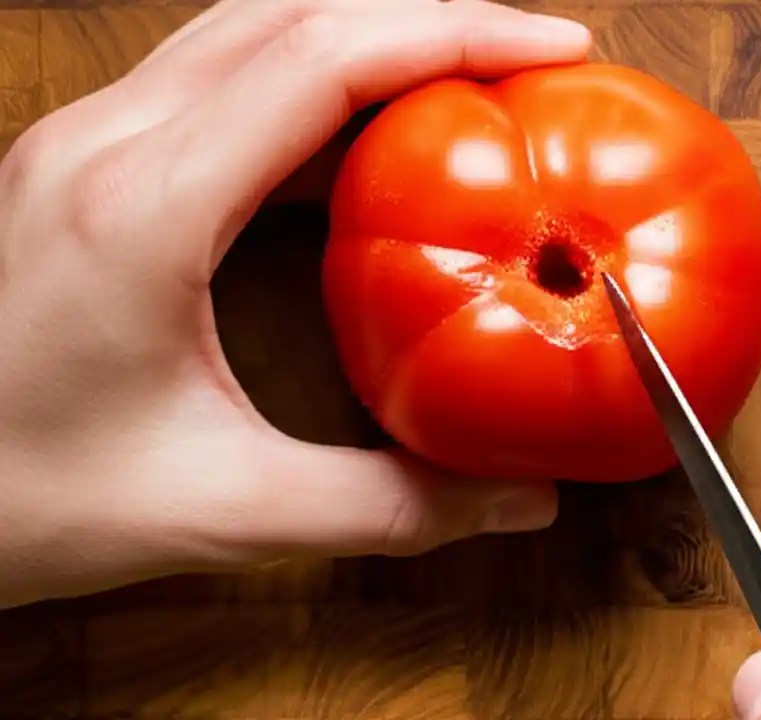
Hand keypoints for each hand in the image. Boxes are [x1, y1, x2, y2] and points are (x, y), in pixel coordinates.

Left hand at [0, 0, 591, 608]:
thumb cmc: (21, 497)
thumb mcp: (223, 509)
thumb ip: (387, 505)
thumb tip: (519, 502)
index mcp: (142, 206)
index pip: (322, 61)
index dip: (453, 33)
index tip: (555, 44)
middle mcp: (106, 143)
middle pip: (293, 9)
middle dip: (429, 14)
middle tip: (532, 51)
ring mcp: (83, 140)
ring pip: (248, 25)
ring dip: (368, 30)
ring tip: (467, 72)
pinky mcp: (82, 162)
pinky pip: (215, 75)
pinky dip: (311, 76)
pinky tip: (366, 132)